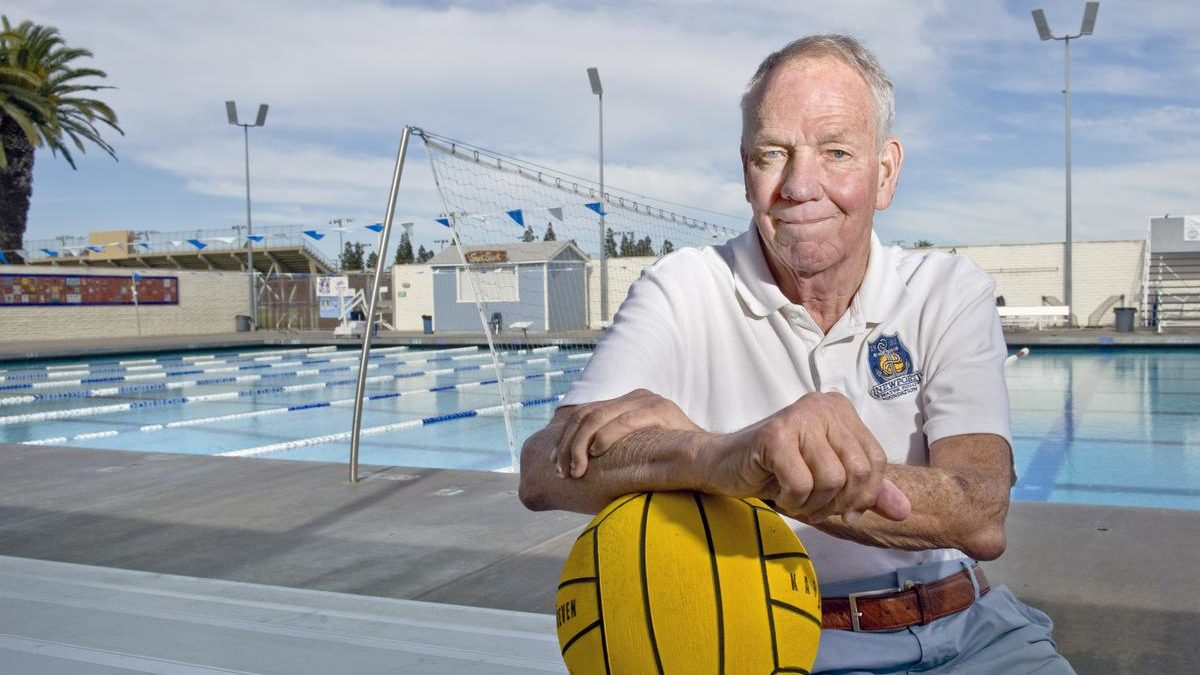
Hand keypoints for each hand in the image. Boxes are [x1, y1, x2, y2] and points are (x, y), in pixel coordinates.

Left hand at [553, 389, 701, 478]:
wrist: (711, 461)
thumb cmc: (672, 466)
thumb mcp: (636, 455)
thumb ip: (615, 455)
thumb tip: (580, 471)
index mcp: (626, 405)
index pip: (583, 415)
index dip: (564, 440)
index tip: (556, 464)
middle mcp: (634, 398)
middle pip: (584, 415)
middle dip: (568, 445)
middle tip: (562, 472)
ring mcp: (647, 402)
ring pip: (597, 416)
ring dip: (580, 445)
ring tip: (576, 469)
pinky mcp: (660, 410)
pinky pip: (626, 420)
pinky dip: (607, 435)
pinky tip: (597, 454)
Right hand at [700, 392, 909, 521]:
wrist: (724, 465)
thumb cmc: (777, 471)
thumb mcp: (829, 480)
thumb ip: (867, 491)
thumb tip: (905, 512)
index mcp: (840, 410)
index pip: (876, 461)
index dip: (864, 495)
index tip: (843, 508)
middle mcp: (822, 406)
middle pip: (857, 471)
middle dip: (838, 502)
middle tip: (814, 506)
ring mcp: (798, 417)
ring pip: (831, 480)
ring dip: (812, 503)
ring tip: (795, 497)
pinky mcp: (774, 435)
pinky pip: (802, 484)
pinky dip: (791, 500)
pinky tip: (777, 491)